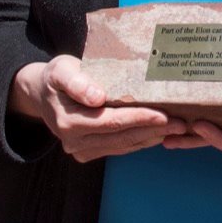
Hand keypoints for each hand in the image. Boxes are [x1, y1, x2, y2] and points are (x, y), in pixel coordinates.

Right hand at [14, 55, 177, 161]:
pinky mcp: (88, 152)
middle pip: (121, 138)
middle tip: (181, 123)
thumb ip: (77, 82)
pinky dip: (140, 141)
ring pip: (122, 146)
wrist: (41, 93)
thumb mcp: (62, 70)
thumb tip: (97, 98)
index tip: (163, 115)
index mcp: (68, 122)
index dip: (138, 119)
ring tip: (176, 128)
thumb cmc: (55, 77)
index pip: (111, 122)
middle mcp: (74, 141)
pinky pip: (118, 149)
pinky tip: (159, 133)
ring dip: (151, 138)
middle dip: (153, 130)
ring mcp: (81, 150)